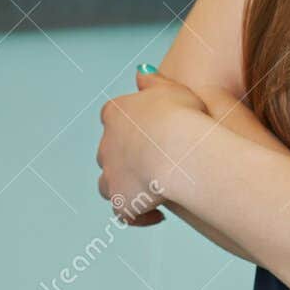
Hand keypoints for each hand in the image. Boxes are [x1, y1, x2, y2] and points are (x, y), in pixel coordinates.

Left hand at [96, 65, 209, 224]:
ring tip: (153, 191)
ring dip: (127, 186)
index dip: (132, 125)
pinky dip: (138, 215)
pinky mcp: (120, 202)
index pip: (114, 117)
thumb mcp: (173, 89)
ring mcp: (111, 174)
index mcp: (116, 112)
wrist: (178, 152)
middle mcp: (107, 143)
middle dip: (127, 157)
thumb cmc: (183, 117)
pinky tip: (158, 215)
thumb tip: (141, 74)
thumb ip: (155, 82)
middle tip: (156, 162)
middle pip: (109, 151)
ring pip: (108, 183)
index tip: (153, 131)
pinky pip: (124, 214)